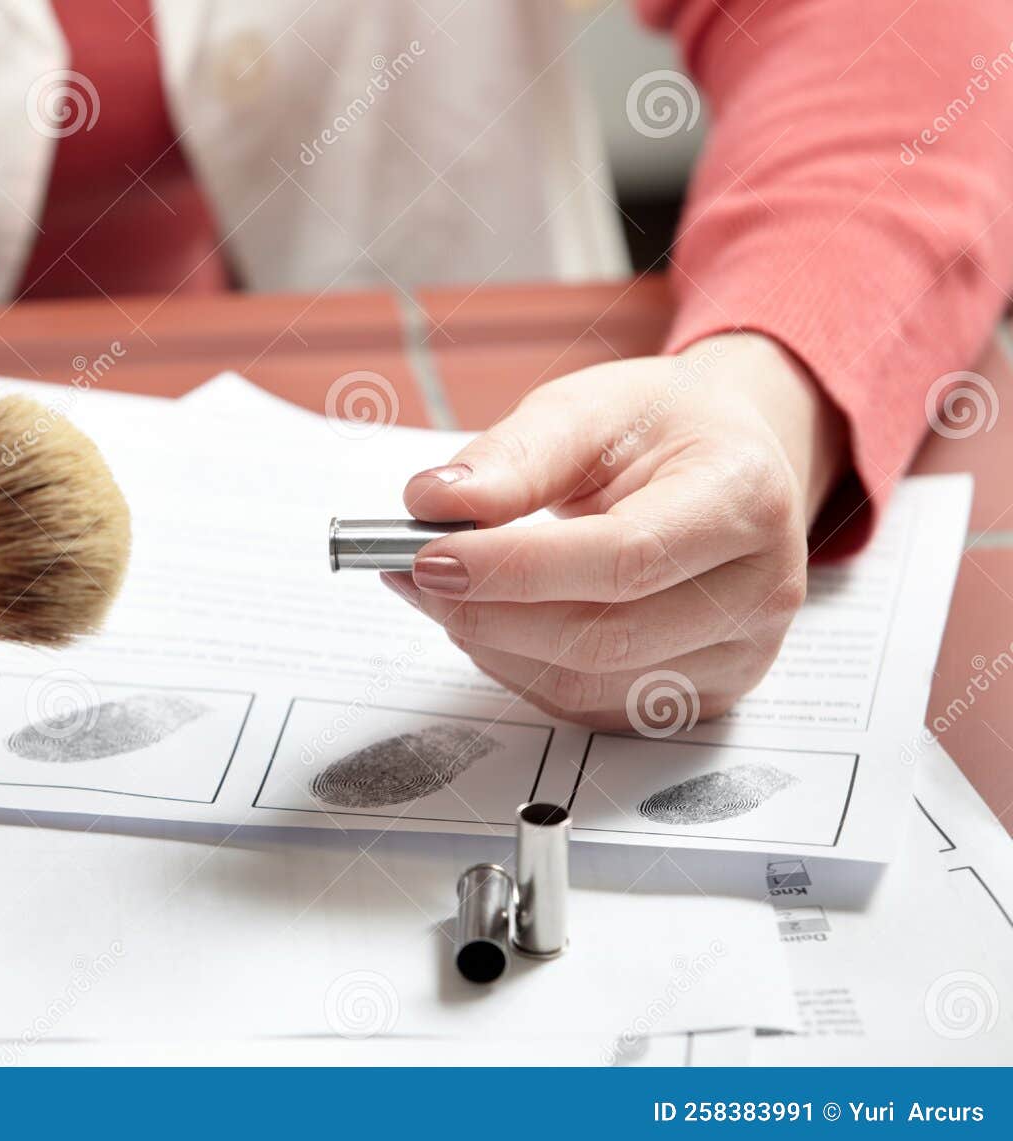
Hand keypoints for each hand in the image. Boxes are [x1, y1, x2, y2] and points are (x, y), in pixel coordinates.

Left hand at [387, 333, 849, 727]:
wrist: (734, 462)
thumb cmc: (664, 429)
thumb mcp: (590, 406)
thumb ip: (514, 456)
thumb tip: (434, 502)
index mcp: (743, 497)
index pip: (623, 558)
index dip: (515, 568)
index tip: (430, 554)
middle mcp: (758, 588)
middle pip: (602, 636)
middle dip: (486, 611)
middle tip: (412, 572)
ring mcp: (737, 655)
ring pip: (586, 683)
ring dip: (490, 644)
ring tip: (439, 590)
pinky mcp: (700, 696)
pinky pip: (588, 705)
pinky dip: (516, 668)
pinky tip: (485, 622)